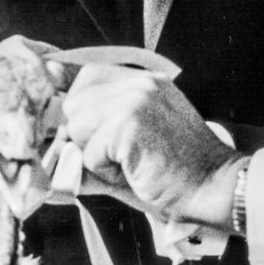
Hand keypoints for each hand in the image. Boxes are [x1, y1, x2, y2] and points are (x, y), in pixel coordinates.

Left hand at [59, 66, 243, 230]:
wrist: (212, 188)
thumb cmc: (175, 174)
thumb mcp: (132, 145)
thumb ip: (93, 137)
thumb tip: (51, 144)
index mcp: (143, 81)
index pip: (85, 75)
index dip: (74, 104)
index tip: (75, 129)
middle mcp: (139, 83)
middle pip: (74, 103)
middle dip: (86, 137)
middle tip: (122, 157)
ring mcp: (134, 99)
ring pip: (77, 126)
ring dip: (96, 155)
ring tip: (130, 164)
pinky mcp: (129, 123)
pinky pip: (89, 152)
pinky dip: (106, 172)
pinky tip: (136, 172)